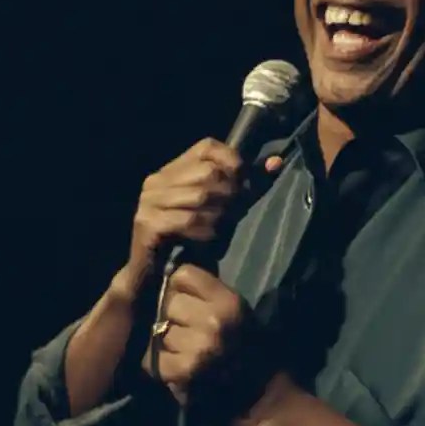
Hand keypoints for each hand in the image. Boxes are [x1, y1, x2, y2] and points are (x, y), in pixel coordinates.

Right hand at [115, 138, 242, 299]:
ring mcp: (149, 202)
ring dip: (218, 215)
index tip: (243, 182)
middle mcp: (156, 181)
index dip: (232, 160)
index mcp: (171, 171)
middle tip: (232, 215)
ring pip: (201, 196)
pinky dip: (206, 231)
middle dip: (229, 194)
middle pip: (208, 172)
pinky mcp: (148, 224)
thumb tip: (277, 163)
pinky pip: (189, 219)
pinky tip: (209, 240)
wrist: (153, 279)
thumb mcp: (217, 209)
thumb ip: (243, 185)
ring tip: (220, 229)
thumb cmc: (190, 241)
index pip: (207, 146)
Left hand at [141, 263, 276, 413]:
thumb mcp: (237, 312)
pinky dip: (159, 364)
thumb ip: (208, 294)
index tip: (184, 299)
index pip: (183, 275)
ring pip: (158, 330)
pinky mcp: (183, 372)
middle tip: (185, 330)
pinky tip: (175, 367)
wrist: (260, 398)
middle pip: (168, 302)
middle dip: (171, 315)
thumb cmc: (249, 350)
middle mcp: (214, 322)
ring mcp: (197, 348)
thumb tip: (170, 275)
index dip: (178, 286)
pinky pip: (153, 358)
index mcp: (229, 303)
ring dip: (165, 341)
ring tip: (183, 350)